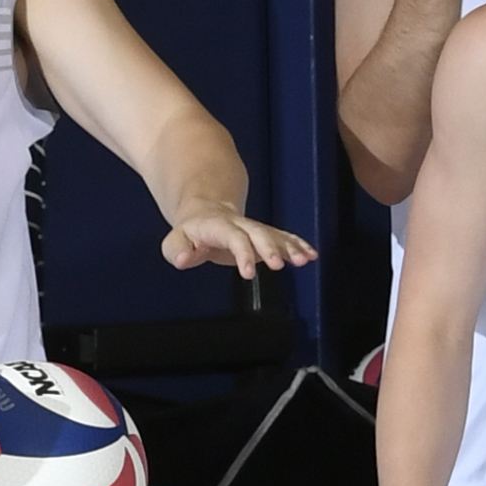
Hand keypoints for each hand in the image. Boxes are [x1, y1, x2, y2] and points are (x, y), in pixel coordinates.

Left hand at [161, 202, 316, 278]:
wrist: (205, 212)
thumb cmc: (190, 233)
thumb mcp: (174, 242)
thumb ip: (176, 251)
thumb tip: (184, 260)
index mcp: (217, 227)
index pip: (233, 238)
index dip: (242, 253)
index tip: (249, 274)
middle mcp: (240, 225)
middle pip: (258, 232)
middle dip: (270, 247)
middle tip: (279, 265)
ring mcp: (254, 228)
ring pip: (274, 234)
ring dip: (290, 247)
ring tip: (305, 260)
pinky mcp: (264, 235)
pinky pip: (283, 238)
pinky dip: (297, 245)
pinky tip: (311, 255)